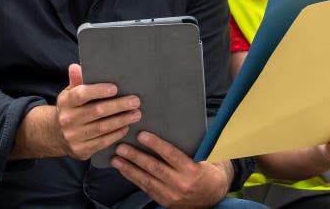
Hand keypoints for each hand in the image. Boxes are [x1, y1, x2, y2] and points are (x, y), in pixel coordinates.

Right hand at [53, 64, 141, 159]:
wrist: (56, 134)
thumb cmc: (71, 108)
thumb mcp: (70, 93)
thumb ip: (76, 80)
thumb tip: (76, 66)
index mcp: (66, 102)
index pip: (82, 94)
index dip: (99, 91)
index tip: (115, 88)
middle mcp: (67, 119)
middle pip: (97, 111)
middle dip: (119, 106)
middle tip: (135, 101)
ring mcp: (73, 136)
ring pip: (102, 128)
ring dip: (122, 120)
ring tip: (136, 114)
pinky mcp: (81, 150)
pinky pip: (103, 142)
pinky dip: (117, 134)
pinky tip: (126, 127)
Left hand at [111, 131, 229, 207]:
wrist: (213, 196)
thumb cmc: (207, 170)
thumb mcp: (204, 157)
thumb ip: (189, 146)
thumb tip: (170, 128)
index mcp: (192, 170)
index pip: (171, 154)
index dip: (155, 144)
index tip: (142, 135)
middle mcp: (181, 183)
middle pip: (154, 168)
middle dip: (135, 157)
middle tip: (121, 147)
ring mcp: (172, 195)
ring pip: (147, 180)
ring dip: (129, 169)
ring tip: (116, 159)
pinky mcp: (165, 201)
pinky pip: (146, 189)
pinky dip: (134, 179)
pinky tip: (124, 170)